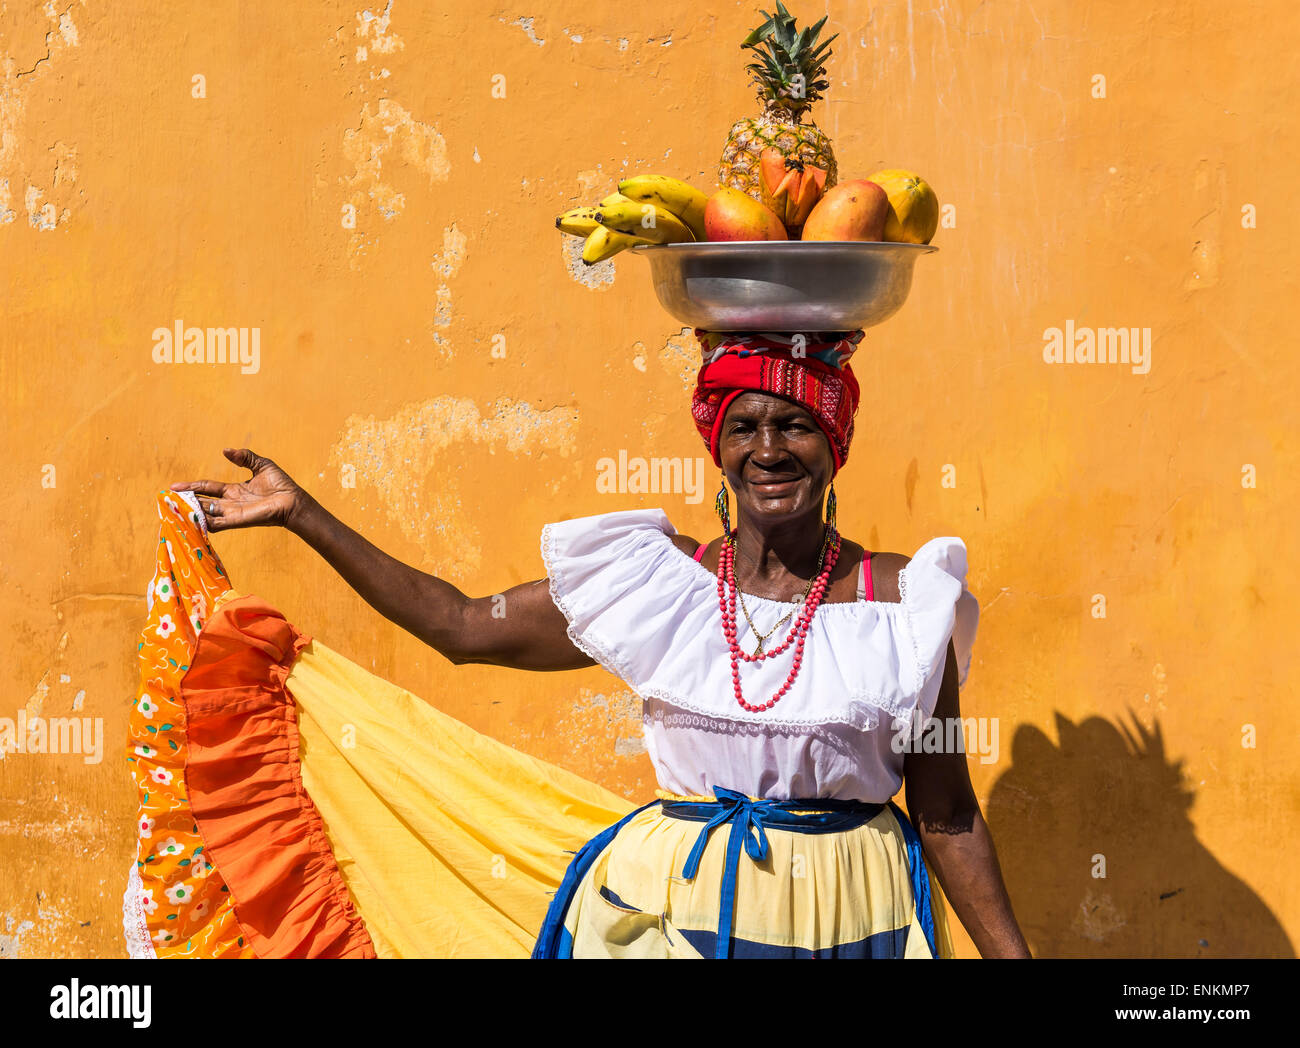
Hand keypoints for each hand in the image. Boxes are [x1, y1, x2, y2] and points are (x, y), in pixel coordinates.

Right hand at [170, 448, 305, 531]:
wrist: (293, 500)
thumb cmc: (281, 485)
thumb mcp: (261, 465)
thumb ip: (243, 457)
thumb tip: (225, 450)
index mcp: (234, 490)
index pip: (207, 487)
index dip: (191, 486)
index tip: (174, 486)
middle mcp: (230, 503)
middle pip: (202, 501)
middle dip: (185, 500)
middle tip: (166, 498)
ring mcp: (231, 513)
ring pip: (204, 513)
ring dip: (189, 511)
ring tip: (171, 507)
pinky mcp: (236, 521)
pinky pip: (215, 524)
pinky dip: (202, 523)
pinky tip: (188, 519)